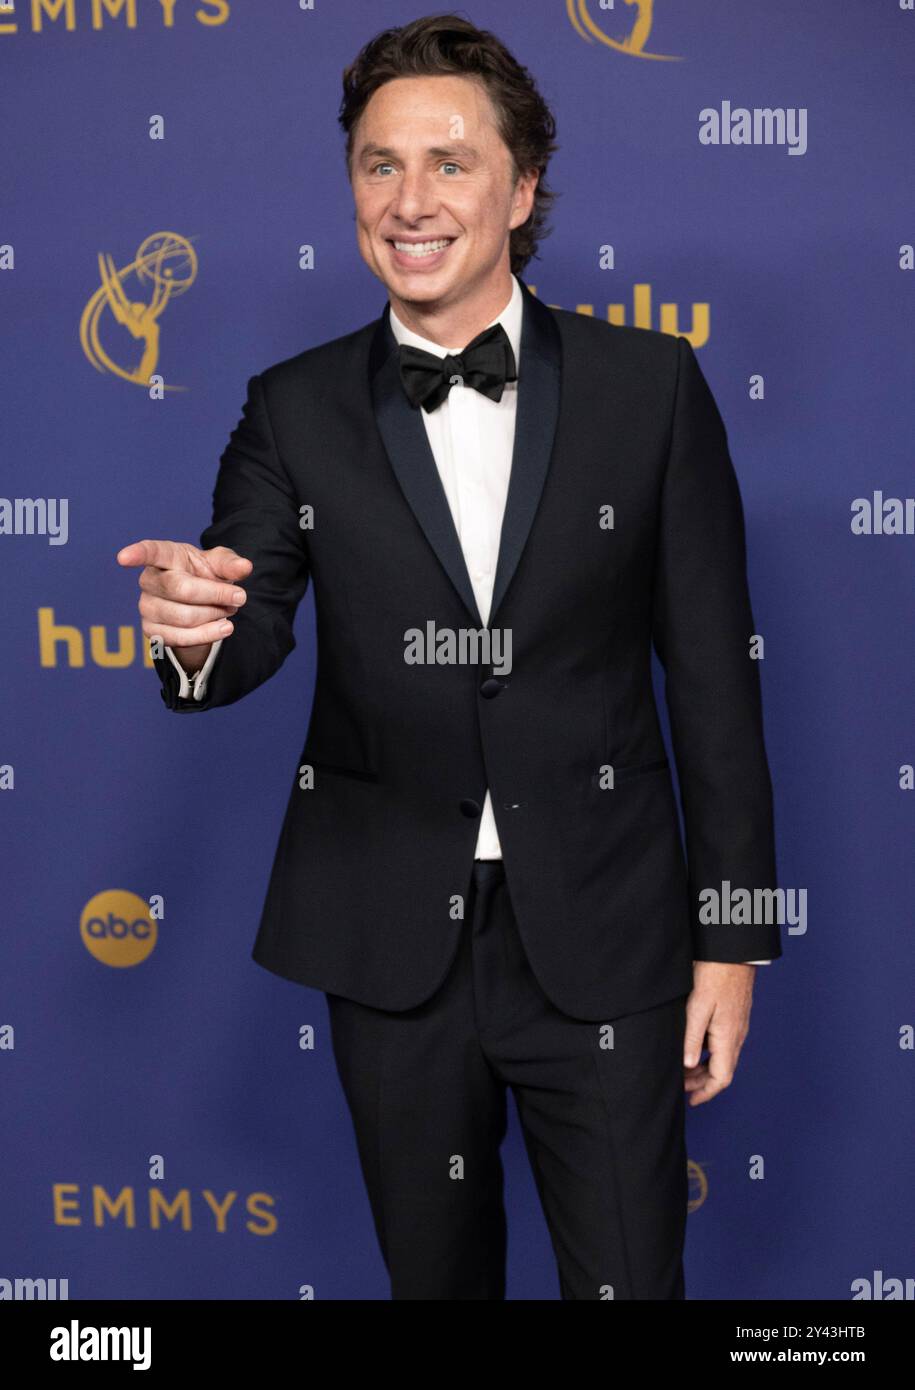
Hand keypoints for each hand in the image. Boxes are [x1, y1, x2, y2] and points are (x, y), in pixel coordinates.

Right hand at [117, 539, 251, 670]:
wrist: (203, 603)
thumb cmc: (207, 575)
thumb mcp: (221, 564)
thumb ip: (231, 564)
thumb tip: (245, 567)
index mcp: (166, 556)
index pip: (149, 552)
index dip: (136, 554)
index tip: (123, 558)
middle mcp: (149, 580)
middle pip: (181, 589)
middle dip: (216, 594)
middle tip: (240, 597)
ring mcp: (147, 607)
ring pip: (184, 617)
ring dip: (215, 615)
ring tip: (229, 610)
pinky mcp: (151, 631)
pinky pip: (180, 639)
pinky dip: (207, 635)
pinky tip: (224, 629)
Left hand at [683, 961, 754, 1105]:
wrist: (733, 952)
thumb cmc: (715, 975)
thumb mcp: (697, 1007)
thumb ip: (692, 1038)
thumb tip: (687, 1065)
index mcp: (728, 1037)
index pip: (722, 1078)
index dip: (706, 1093)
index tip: (691, 1101)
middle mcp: (737, 1035)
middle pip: (722, 1070)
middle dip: (701, 1082)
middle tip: (679, 1084)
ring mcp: (737, 1025)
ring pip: (722, 1057)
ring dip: (704, 1067)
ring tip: (683, 1068)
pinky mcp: (734, 1016)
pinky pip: (723, 1043)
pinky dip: (708, 1052)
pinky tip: (694, 1046)